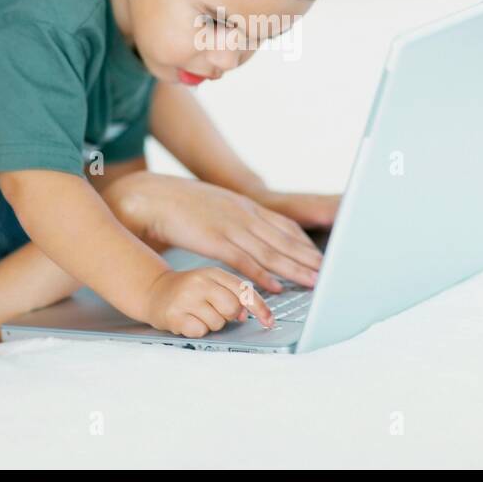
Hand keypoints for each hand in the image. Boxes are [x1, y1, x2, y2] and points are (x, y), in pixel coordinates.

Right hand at [101, 173, 323, 292]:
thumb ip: (236, 219)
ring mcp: (231, 226)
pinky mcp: (214, 239)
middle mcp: (244, 214)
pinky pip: (243, 259)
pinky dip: (262, 274)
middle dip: (309, 258)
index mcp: (245, 206)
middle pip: (284, 239)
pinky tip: (275, 285)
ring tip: (314, 281)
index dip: (305, 243)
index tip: (321, 258)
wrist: (151, 195)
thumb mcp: (218, 208)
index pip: (284, 226)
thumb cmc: (182, 205)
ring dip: (294, 268)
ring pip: (270, 250)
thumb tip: (250, 234)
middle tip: (331, 273)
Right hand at [144, 267, 274, 336]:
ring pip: (217, 323)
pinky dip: (198, 330)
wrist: (154, 291)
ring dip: (211, 324)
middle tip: (215, 311)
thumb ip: (232, 294)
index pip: (244, 291)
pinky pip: (200, 331)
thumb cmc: (189, 291)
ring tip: (198, 314)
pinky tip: (189, 321)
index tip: (269, 322)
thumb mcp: (211, 283)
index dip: (260, 308)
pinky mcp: (174, 315)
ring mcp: (186, 298)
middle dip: (228, 316)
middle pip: (232, 308)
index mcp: (213, 273)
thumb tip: (246, 315)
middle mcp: (200, 282)